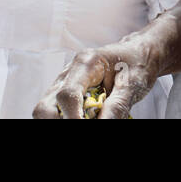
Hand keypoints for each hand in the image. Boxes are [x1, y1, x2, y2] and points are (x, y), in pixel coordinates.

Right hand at [34, 41, 158, 119]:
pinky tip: (87, 118)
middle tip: (84, 122)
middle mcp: (67, 74)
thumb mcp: (133, 85)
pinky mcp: (65, 97)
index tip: (84, 125)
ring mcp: (62, 85)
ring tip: (88, 118)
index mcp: (86, 64)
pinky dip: (68, 119)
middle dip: (58, 123)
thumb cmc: (136, 65)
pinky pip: (56, 114)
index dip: (73, 119)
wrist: (136, 55)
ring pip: (44, 112)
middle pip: (44, 107)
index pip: (68, 95)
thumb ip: (117, 107)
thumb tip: (102, 126)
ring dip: (63, 121)